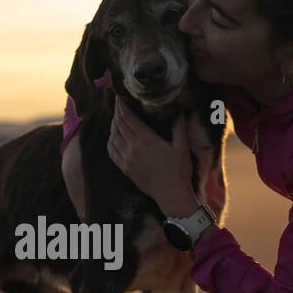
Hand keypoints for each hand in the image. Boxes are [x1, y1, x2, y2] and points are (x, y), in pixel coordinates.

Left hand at [107, 99, 197, 216]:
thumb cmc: (179, 171)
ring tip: (115, 117)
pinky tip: (112, 136)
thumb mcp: (182, 147)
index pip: (129, 118)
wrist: (171, 194)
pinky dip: (110, 141)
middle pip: (119, 125)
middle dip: (117, 112)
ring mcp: (127, 159)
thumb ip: (179, 127)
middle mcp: (133, 148)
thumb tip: (180, 110)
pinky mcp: (125, 169)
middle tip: (116, 104)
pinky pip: (112, 151)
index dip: (122, 106)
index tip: (119, 97)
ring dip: (113, 125)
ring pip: (113, 137)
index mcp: (147, 140)